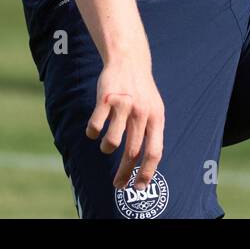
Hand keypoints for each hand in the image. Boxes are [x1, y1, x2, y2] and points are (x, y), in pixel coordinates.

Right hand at [86, 59, 164, 189]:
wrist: (129, 61)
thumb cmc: (142, 92)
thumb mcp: (154, 110)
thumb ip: (151, 134)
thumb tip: (147, 166)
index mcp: (157, 118)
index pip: (154, 152)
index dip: (146, 172)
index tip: (138, 188)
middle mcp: (142, 113)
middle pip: (132, 152)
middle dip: (123, 173)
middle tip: (117, 184)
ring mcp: (124, 105)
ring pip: (112, 142)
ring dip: (107, 148)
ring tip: (108, 144)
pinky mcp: (105, 98)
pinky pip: (95, 127)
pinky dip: (93, 133)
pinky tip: (95, 129)